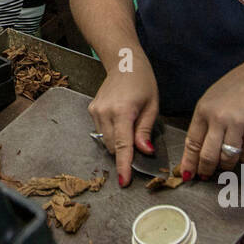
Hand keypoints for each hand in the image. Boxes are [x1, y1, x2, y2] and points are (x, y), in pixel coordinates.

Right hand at [87, 58, 159, 187]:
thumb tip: (144, 151)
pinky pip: (102, 131)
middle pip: (113, 146)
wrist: (123, 62)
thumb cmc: (143, 82)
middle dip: (125, 153)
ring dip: (118, 143)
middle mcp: (105, 112)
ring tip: (130, 126)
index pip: (122, 145)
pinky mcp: (92, 110)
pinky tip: (120, 120)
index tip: (124, 182)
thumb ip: (146, 130)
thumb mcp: (152, 105)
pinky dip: (112, 133)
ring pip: (106, 141)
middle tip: (139, 145)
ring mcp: (95, 111)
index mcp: (123, 111)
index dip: (124, 165)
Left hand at [180, 55, 243, 179]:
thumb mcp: (213, 99)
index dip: (189, 162)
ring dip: (226, 165)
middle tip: (206, 175)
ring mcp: (239, 123)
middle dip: (206, 169)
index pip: (192, 142)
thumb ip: (204, 123)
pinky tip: (243, 152)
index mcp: (204, 109)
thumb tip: (196, 150)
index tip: (187, 173)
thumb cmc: (237, 87)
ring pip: (228, 157)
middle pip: (208, 155)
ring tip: (226, 164)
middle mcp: (219, 117)